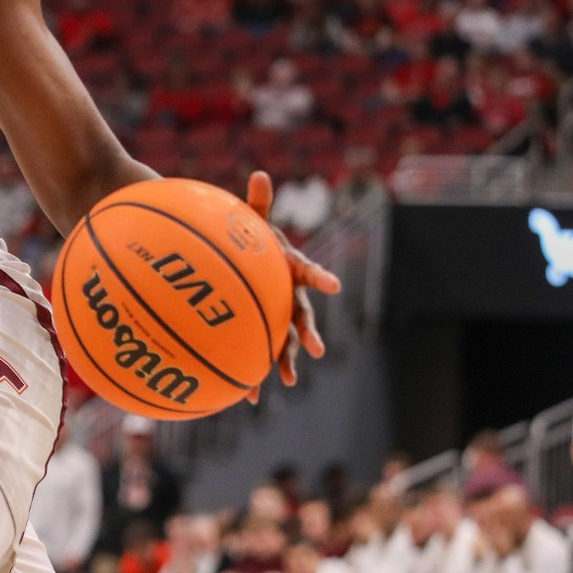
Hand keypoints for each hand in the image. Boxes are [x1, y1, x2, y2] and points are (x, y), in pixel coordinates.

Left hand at [243, 170, 342, 401]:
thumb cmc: (248, 239)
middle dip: (309, 332)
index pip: (308, 271)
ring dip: (286, 361)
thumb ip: (256, 202)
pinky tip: (246, 397)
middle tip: (316, 348)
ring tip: (288, 381)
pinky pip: (257, 354)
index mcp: (289, 269)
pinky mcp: (260, 330)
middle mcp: (289, 295)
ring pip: (284, 341)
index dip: (321, 277)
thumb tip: (260, 174)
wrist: (239, 260)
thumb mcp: (250, 220)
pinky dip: (252, 375)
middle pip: (302, 315)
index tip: (333, 285)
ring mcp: (276, 315)